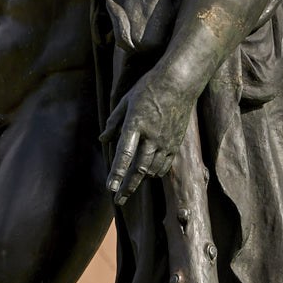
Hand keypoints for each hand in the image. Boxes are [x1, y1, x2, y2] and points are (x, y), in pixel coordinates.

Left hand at [102, 71, 195, 201]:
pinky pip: (164, 165)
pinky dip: (155, 173)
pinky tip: (148, 174)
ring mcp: (165, 141)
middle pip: (139, 168)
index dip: (117, 173)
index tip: (110, 188)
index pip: (124, 155)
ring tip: (130, 186)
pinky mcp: (175, 143)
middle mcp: (151, 136)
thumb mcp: (126, 101)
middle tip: (118, 200)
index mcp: (135, 124)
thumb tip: (102, 139)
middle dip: (128, 187)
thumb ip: (114, 122)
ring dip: (140, 180)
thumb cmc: (149, 88)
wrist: (179, 82)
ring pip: (152, 169)